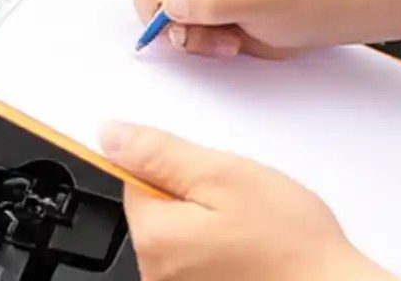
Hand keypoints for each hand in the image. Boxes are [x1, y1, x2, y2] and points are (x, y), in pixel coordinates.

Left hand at [101, 122, 394, 280]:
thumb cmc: (291, 243)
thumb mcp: (224, 175)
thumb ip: (160, 153)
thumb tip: (110, 134)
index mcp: (154, 239)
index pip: (134, 179)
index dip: (174, 166)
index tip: (207, 172)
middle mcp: (156, 274)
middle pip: (157, 209)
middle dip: (193, 195)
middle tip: (238, 199)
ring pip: (180, 234)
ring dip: (208, 222)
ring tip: (250, 227)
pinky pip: (198, 259)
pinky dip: (220, 248)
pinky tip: (251, 248)